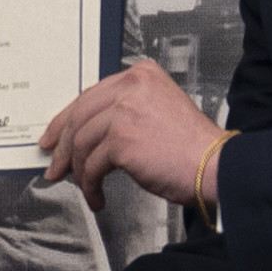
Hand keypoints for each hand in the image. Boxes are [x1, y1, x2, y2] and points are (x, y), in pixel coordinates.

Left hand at [39, 61, 228, 207]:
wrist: (215, 166)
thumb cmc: (193, 148)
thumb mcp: (159, 112)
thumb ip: (126, 112)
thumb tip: (87, 135)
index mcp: (141, 75)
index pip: (90, 96)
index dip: (67, 120)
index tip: (57, 137)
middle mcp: (132, 86)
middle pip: (79, 116)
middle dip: (63, 147)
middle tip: (56, 166)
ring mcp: (125, 111)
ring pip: (81, 143)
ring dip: (79, 171)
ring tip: (85, 187)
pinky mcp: (122, 139)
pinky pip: (92, 166)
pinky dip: (90, 186)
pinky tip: (97, 196)